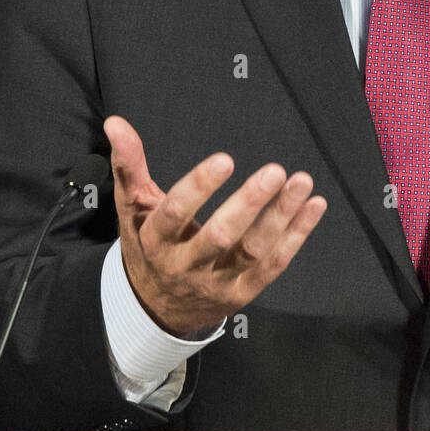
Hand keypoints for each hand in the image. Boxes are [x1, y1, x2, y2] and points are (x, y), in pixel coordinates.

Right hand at [104, 115, 326, 336]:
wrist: (156, 308)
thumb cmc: (148, 245)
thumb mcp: (132, 209)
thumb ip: (128, 164)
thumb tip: (115, 122)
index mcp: (155, 241)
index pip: (174, 214)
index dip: (199, 188)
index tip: (225, 159)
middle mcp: (186, 265)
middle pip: (220, 237)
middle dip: (248, 204)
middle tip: (274, 170)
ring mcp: (217, 282)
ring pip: (253, 251)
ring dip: (281, 217)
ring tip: (301, 182)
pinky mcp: (243, 292)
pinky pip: (274, 264)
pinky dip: (297, 235)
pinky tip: (314, 206)